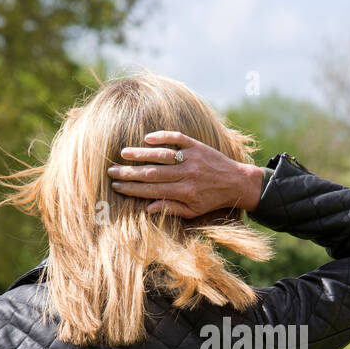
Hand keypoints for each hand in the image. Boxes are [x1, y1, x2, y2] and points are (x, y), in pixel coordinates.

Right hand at [108, 131, 264, 217]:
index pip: (152, 190)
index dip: (133, 189)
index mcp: (184, 192)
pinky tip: (148, 139)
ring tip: (123, 154)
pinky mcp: (197, 146)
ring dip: (141, 154)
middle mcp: (186, 175)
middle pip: (152, 173)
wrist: (237, 182)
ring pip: (161, 155)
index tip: (116, 187)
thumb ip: (171, 208)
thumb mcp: (193, 211)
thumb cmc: (212, 199)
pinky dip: (162, 137)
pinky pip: (177, 138)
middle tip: (111, 171)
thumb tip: (148, 209)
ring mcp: (191, 158)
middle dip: (130, 173)